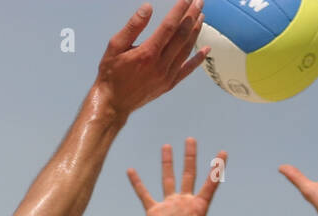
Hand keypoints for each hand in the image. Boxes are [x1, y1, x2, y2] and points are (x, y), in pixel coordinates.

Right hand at [95, 1, 207, 116]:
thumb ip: (132, 27)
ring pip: (186, 50)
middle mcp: (160, 64)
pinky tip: (206, 49)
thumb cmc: (111, 75)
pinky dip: (197, 59)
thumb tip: (147, 8)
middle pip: (182, 35)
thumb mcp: (115, 47)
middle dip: (192, 16)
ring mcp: (166, 76)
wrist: (113, 103)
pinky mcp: (168, 85)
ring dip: (196, 31)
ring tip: (201, 16)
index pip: (169, 26)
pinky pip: (186, 70)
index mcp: (147, 52)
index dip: (180, 10)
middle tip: (199, 2)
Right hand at [127, 138, 248, 215]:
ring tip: (167, 146)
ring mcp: (169, 207)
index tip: (223, 152)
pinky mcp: (154, 213)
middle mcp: (185, 203)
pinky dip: (137, 183)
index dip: (217, 168)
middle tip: (191, 140)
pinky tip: (131, 171)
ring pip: (168, 179)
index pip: (210, 183)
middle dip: (190, 157)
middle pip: (189, 174)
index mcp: (199, 207)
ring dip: (168, 163)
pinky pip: (144, 194)